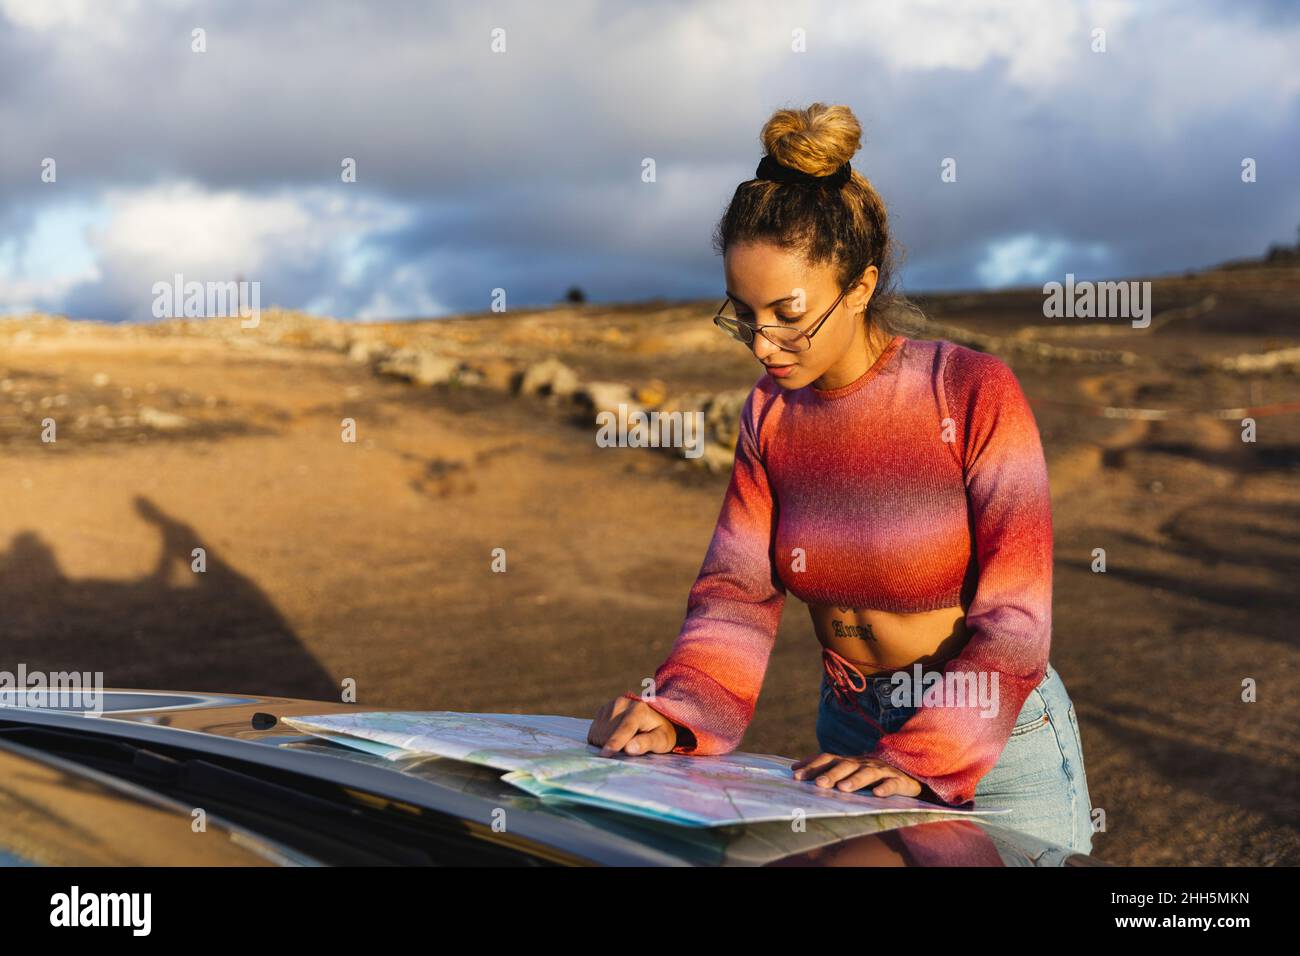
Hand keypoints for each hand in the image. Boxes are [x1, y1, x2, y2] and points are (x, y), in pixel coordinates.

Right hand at [588, 695, 677, 756]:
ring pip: (598, 733)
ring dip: (606, 743)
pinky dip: (600, 739)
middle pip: (609, 733)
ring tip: (623, 741)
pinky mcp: (602, 709)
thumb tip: (629, 748)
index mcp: (639, 710)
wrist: (655, 717)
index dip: (615, 742)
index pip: (625, 728)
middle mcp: (623, 703)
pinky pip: (593, 731)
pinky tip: (614, 737)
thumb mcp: (661, 740)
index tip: (605, 754)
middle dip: (614, 746)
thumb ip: (647, 743)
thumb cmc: (660, 733)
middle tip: (629, 748)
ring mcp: (611, 704)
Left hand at [791, 752, 922, 797]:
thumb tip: (793, 767)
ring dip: (855, 780)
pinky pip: (893, 784)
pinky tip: (877, 794)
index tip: (796, 776)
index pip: (828, 758)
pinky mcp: (899, 781)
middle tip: (818, 784)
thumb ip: (824, 769)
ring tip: (843, 789)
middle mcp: (864, 763)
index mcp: (850, 761)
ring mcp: (882, 770)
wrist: (908, 775)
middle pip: (846, 766)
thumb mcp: (849, 771)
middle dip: (831, 774)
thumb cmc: (871, 776)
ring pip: (867, 774)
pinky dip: (885, 788)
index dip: (812, 765)